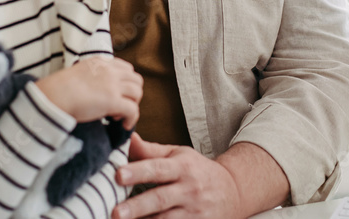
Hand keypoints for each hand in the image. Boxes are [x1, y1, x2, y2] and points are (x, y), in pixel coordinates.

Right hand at [35, 57, 142, 128]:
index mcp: (101, 62)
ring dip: (132, 105)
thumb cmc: (58, 89)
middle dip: (133, 94)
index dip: (126, 83)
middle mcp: (110, 71)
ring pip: (138, 93)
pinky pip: (133, 109)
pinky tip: (124, 125)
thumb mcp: (77, 74)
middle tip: (121, 106)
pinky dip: (132, 118)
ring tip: (118, 115)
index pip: (126, 68)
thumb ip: (90, 77)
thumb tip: (93, 91)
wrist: (53, 95)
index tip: (118, 94)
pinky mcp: (113, 101)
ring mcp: (112, 85)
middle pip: (136, 79)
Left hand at [112, 133, 243, 218]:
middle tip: (116, 212)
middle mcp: (188, 190)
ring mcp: (193, 212)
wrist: (233, 192)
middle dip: (137, 206)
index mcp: (182, 167)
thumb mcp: (178, 155)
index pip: (158, 168)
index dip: (138, 171)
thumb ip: (150, 151)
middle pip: (160, 199)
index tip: (118, 175)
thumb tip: (126, 137)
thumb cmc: (197, 171)